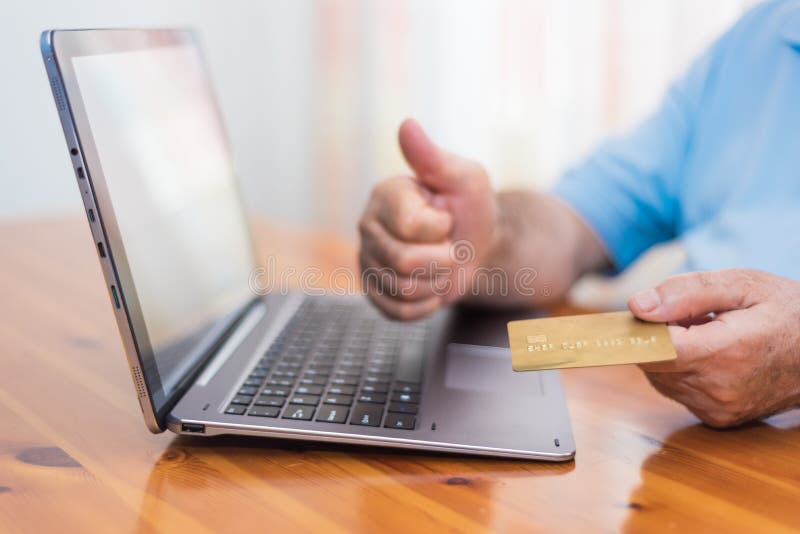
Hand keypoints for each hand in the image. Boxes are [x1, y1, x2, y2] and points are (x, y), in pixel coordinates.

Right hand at [358, 119, 496, 318]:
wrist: (477, 246)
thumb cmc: (471, 208)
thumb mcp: (464, 178)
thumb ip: (433, 157)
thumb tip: (406, 125)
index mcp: (384, 195)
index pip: (410, 226)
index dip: (440, 228)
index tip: (446, 217)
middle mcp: (367, 226)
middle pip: (404, 262)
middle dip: (442, 260)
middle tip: (447, 246)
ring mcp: (367, 261)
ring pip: (403, 289)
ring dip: (437, 282)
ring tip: (439, 264)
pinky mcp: (373, 292)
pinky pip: (400, 312)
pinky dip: (427, 304)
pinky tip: (430, 284)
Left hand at [628, 269, 799, 427]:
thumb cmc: (787, 312)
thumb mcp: (742, 285)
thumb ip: (686, 292)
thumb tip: (638, 306)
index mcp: (726, 353)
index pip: (652, 350)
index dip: (638, 329)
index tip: (638, 314)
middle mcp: (719, 389)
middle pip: (651, 364)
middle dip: (656, 337)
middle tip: (687, 316)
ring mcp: (718, 408)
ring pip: (660, 378)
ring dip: (668, 355)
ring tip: (704, 334)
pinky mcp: (718, 418)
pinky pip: (676, 391)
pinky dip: (680, 371)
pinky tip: (708, 355)